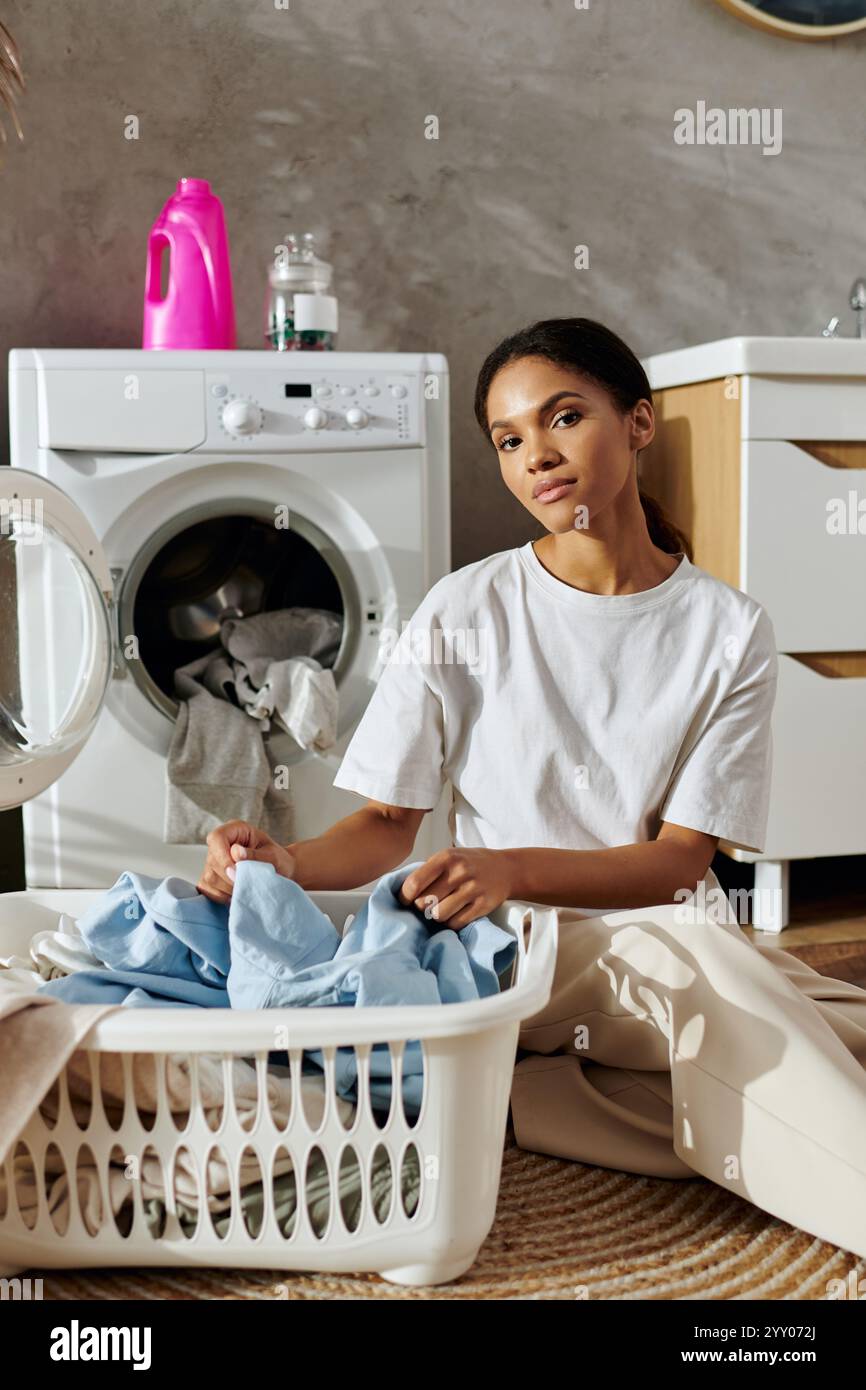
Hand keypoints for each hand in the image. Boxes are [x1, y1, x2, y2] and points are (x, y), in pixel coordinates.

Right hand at [196, 820, 296, 903]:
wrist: (280, 872)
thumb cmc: (278, 860)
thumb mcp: (273, 855)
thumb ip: (255, 854)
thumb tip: (235, 853)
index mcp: (235, 830)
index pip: (216, 838)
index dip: (222, 856)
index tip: (236, 871)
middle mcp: (220, 844)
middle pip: (212, 861)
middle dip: (229, 876)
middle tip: (248, 883)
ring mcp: (213, 862)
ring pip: (209, 878)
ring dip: (228, 888)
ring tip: (247, 888)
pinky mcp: (211, 879)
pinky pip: (209, 890)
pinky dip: (223, 896)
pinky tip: (238, 894)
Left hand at [398, 848, 512, 929]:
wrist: (505, 869)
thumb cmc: (469, 863)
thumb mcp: (448, 856)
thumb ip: (427, 870)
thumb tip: (402, 891)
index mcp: (446, 858)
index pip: (415, 883)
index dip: (405, 896)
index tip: (405, 900)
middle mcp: (460, 873)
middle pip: (424, 902)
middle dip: (420, 907)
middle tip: (425, 905)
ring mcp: (473, 890)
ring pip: (439, 915)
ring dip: (435, 916)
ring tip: (440, 909)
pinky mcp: (483, 906)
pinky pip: (456, 923)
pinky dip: (451, 922)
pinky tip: (454, 913)